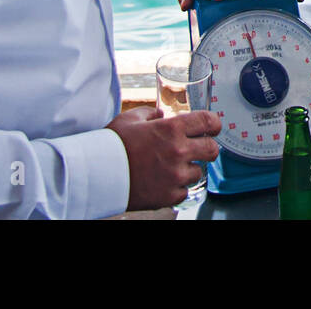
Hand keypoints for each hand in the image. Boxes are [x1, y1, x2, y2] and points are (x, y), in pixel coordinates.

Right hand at [106, 106, 220, 210]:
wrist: (96, 174)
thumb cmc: (111, 145)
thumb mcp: (130, 119)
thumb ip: (150, 114)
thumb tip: (160, 115)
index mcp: (171, 129)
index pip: (208, 121)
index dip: (214, 124)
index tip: (213, 127)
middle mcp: (178, 151)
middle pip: (212, 150)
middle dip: (207, 148)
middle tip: (198, 149)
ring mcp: (175, 175)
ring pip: (198, 172)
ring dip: (188, 169)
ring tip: (170, 168)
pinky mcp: (169, 195)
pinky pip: (184, 191)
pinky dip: (176, 187)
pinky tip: (162, 182)